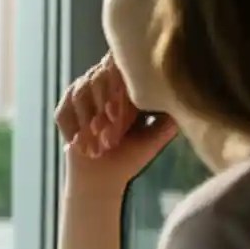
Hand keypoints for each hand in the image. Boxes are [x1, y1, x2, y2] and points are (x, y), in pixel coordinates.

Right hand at [56, 53, 177, 189]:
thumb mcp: (155, 138)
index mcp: (129, 87)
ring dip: (87, 119)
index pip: (123, 70)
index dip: (120, 88)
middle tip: (107, 136)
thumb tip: (186, 98)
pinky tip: (81, 144)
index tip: (118, 115)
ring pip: (80, 93)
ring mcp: (81, 93)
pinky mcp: (64, 109)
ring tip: (97, 144)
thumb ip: (169, 119)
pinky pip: (64, 111)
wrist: (101, 178)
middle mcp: (104, 83)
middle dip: (103, 106)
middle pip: (98, 77)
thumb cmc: (130, 157)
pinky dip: (72, 128)